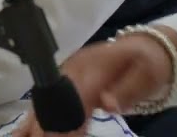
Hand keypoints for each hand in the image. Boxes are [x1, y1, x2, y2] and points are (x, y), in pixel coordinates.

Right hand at [13, 28, 176, 136]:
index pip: (75, 94)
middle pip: (54, 98)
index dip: (64, 118)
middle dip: (42, 124)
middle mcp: (75, 69)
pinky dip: (42, 119)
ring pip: (47, 101)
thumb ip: (126, 90)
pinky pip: (52, 104)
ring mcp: (69, 76)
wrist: (142, 47)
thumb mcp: (145, 73)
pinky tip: (31, 132)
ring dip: (36, 123)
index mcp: (93, 66)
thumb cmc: (146, 62)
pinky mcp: (68, 84)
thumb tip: (108, 106)